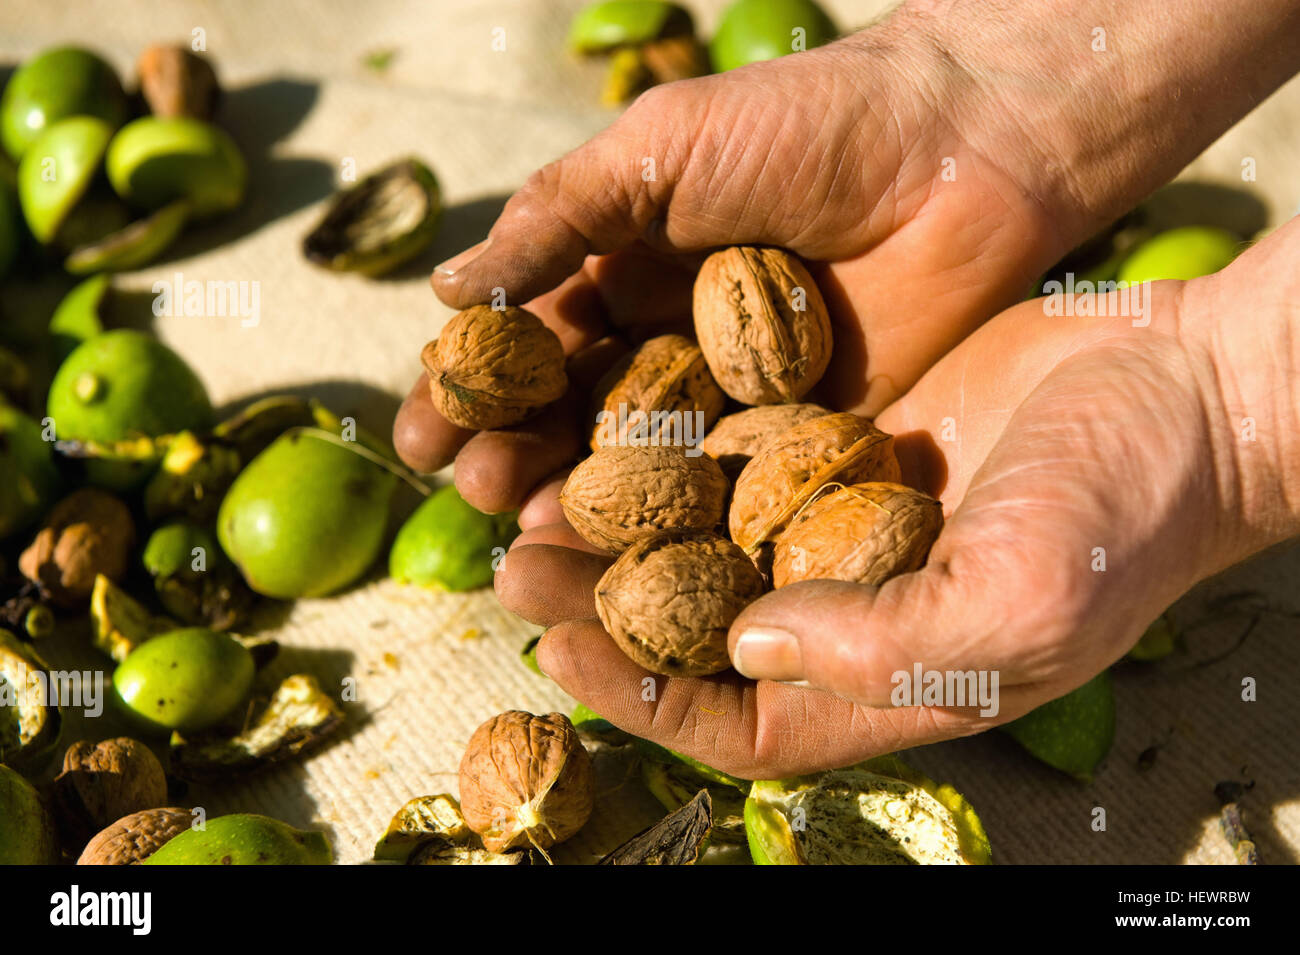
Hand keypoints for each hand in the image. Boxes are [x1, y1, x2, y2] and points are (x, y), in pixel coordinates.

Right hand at [396, 0, 1299, 513]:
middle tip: (479, 492)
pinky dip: (676, 527)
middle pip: (573, 422)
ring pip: (640, 470)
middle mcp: (667, 346)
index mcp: (621, 272)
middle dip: (516, 459)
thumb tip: (448, 292)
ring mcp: (732, 401)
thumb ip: (559, 219)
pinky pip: (726, 493)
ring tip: (529, 534)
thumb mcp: (661, 148)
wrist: (965, 147)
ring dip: (581, 506)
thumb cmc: (807, 124)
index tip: (423, 435)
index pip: (528, 348)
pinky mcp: (801, 442)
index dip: (471, 394)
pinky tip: (631, 555)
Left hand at [513, 219, 1299, 778]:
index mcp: (887, 682)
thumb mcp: (1021, 604)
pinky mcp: (845, 446)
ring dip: (623, 530)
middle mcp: (850, 611)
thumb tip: (746, 645)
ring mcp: (843, 525)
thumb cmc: (1126, 513)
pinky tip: (614, 424)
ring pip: (703, 545)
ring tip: (540, 499)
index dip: (643, 696)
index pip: (737, 720)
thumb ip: (887, 647)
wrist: (1184, 389)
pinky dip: (678, 455)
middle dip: (605, 608)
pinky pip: (740, 461)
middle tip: (518, 568)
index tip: (561, 649)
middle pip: (697, 631)